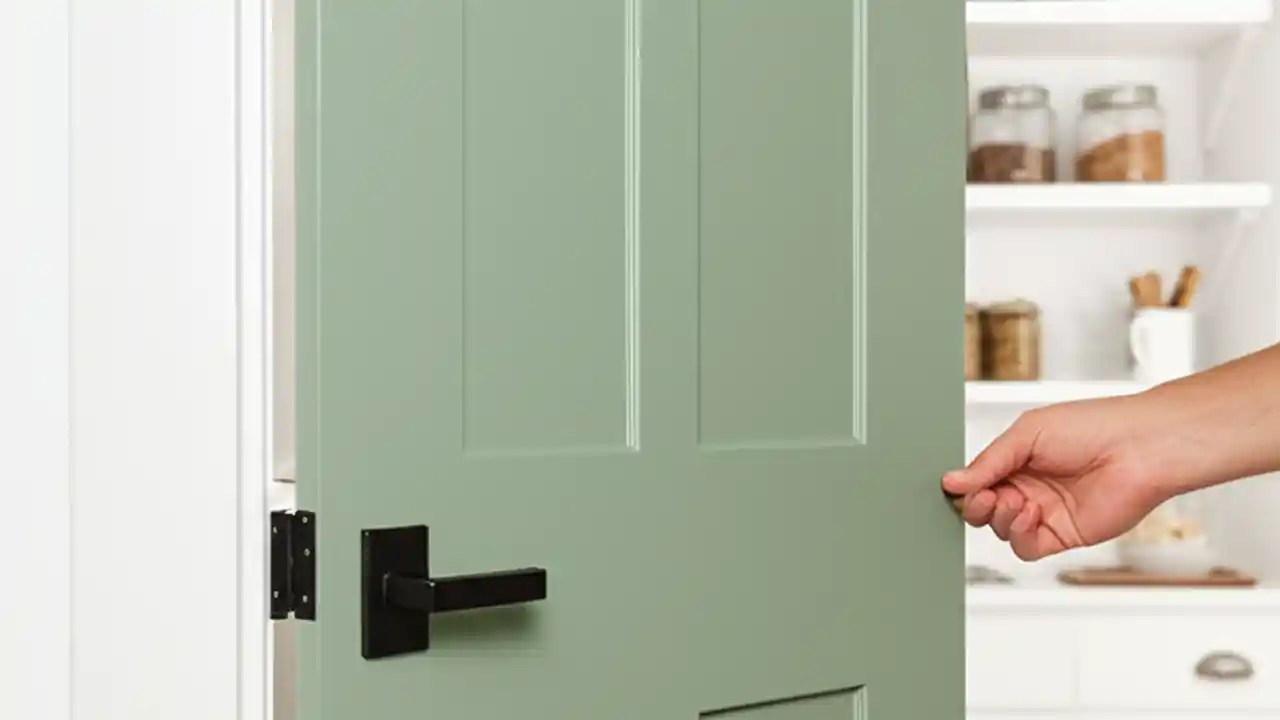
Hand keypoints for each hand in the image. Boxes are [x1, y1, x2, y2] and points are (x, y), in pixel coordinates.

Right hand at [942, 395, 1174, 560]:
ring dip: (999, 518)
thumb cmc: (1093, 428)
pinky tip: (1029, 515)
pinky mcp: (1063, 535)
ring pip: (1001, 529)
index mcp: (1019, 459)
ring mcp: (1046, 512)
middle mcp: (1030, 487)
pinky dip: (1019, 535)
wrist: (1139, 449)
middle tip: (983, 496)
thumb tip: (952, 482)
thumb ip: (989, 462)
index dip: (966, 485)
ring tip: (1014, 501)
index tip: (957, 484)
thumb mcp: (1027, 434)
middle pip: (985, 509)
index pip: (979, 480)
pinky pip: (1026, 547)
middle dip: (976, 505)